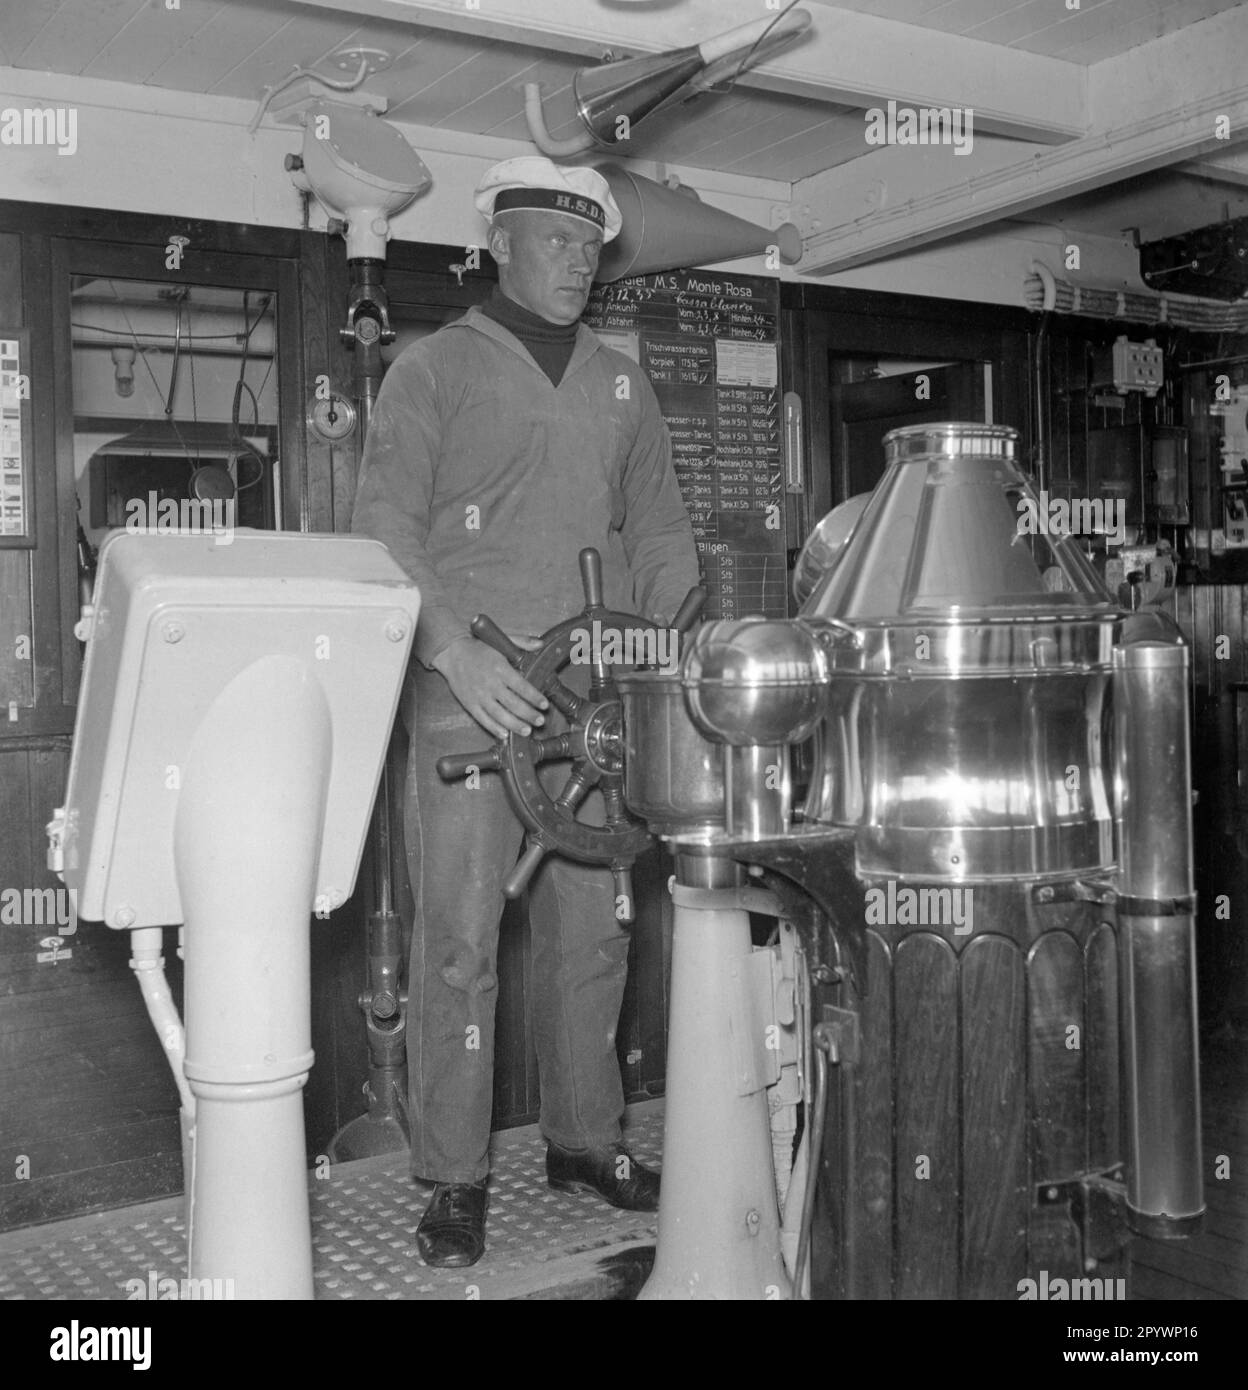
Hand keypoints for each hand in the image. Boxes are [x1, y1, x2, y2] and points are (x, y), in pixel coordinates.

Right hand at [432, 635, 548, 739]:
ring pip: (499, 715)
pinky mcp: (470, 704)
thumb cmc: (479, 647)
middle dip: (528, 714)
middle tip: (540, 720)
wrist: (453, 653)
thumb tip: (540, 644)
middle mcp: (490, 684)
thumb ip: (522, 642)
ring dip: (514, 725)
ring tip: (527, 731)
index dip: (534, 697)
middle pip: (512, 703)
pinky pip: (483, 719)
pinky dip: (494, 728)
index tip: (544, 704)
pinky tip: (505, 734)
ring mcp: (479, 696)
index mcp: (500, 668)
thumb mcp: (501, 641)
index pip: (521, 686)